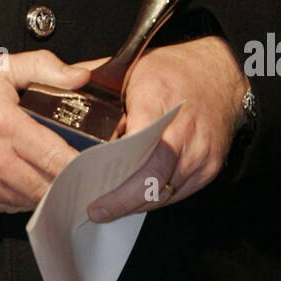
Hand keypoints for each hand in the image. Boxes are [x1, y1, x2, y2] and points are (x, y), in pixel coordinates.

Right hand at [0, 49, 90, 212]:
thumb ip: (45, 69)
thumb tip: (83, 77)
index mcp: (3, 125)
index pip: (59, 159)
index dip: (83, 163)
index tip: (96, 159)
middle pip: (48, 187)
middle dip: (68, 179)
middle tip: (78, 166)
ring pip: (28, 202)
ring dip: (43, 190)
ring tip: (50, 172)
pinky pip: (3, 208)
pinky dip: (17, 197)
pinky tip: (20, 177)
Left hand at [84, 36, 248, 221]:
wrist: (221, 72)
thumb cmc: (173, 70)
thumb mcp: (131, 69)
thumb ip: (97, 90)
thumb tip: (59, 99)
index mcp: (158, 101)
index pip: (141, 149)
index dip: (119, 178)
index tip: (96, 194)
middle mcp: (185, 132)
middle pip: (154, 179)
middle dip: (123, 202)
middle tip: (96, 211)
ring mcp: (201, 153)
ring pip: (165, 193)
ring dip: (137, 203)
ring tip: (108, 208)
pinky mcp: (210, 167)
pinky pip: (178, 192)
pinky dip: (154, 197)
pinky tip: (134, 198)